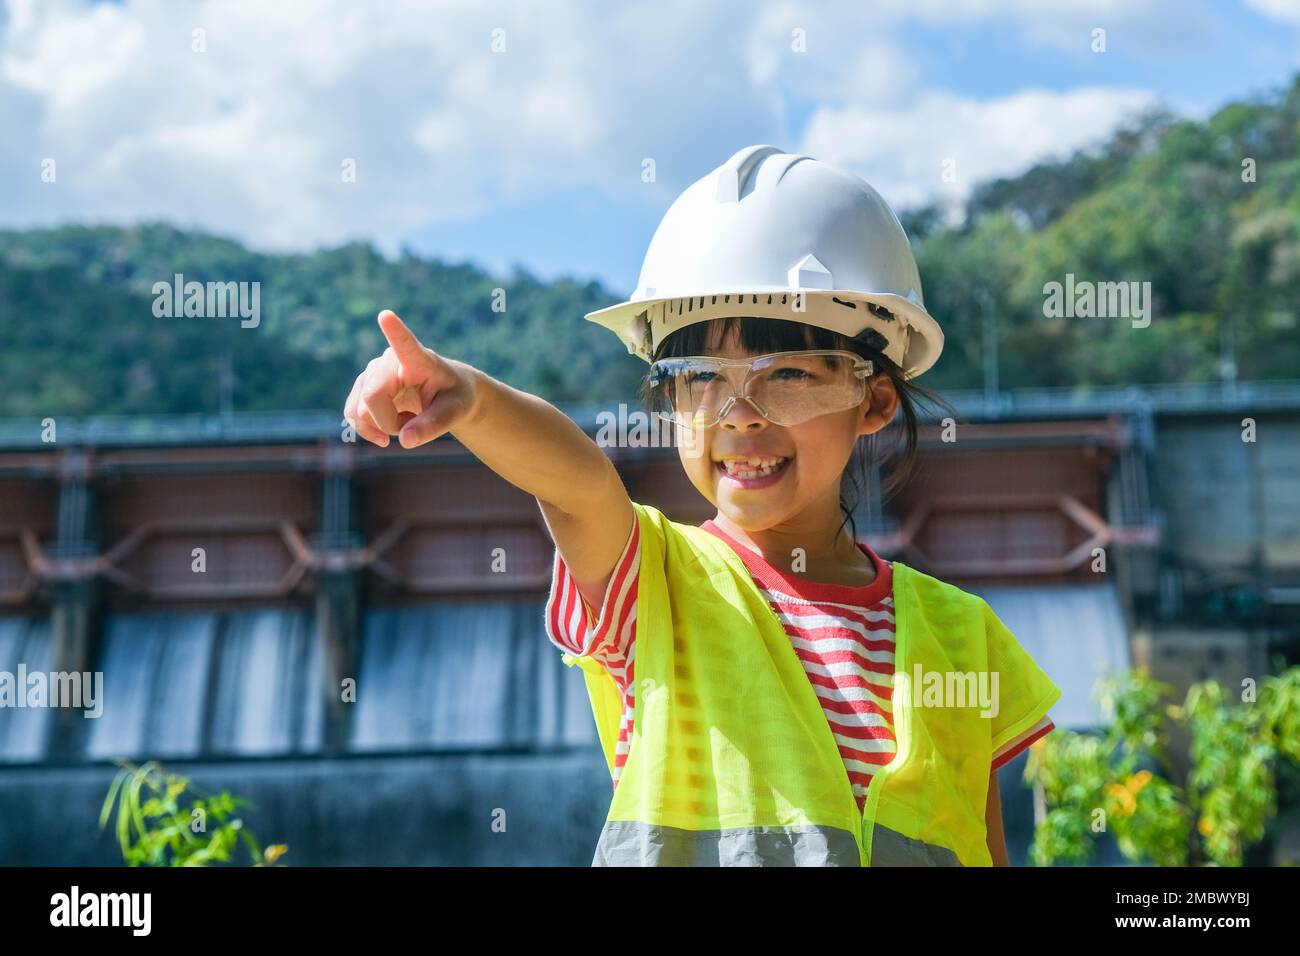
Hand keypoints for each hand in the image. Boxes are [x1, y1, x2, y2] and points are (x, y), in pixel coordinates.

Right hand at [343, 310, 482, 447]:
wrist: (444, 396)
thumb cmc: (453, 398)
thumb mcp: (455, 412)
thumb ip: (434, 425)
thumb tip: (405, 440)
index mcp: (418, 359)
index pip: (405, 343)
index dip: (394, 331)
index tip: (387, 315)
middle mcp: (388, 360)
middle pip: (372, 397)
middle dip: (390, 423)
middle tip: (415, 424)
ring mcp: (370, 373)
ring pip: (359, 410)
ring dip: (383, 427)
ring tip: (407, 420)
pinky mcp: (360, 389)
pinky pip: (352, 415)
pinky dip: (369, 430)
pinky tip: (387, 431)